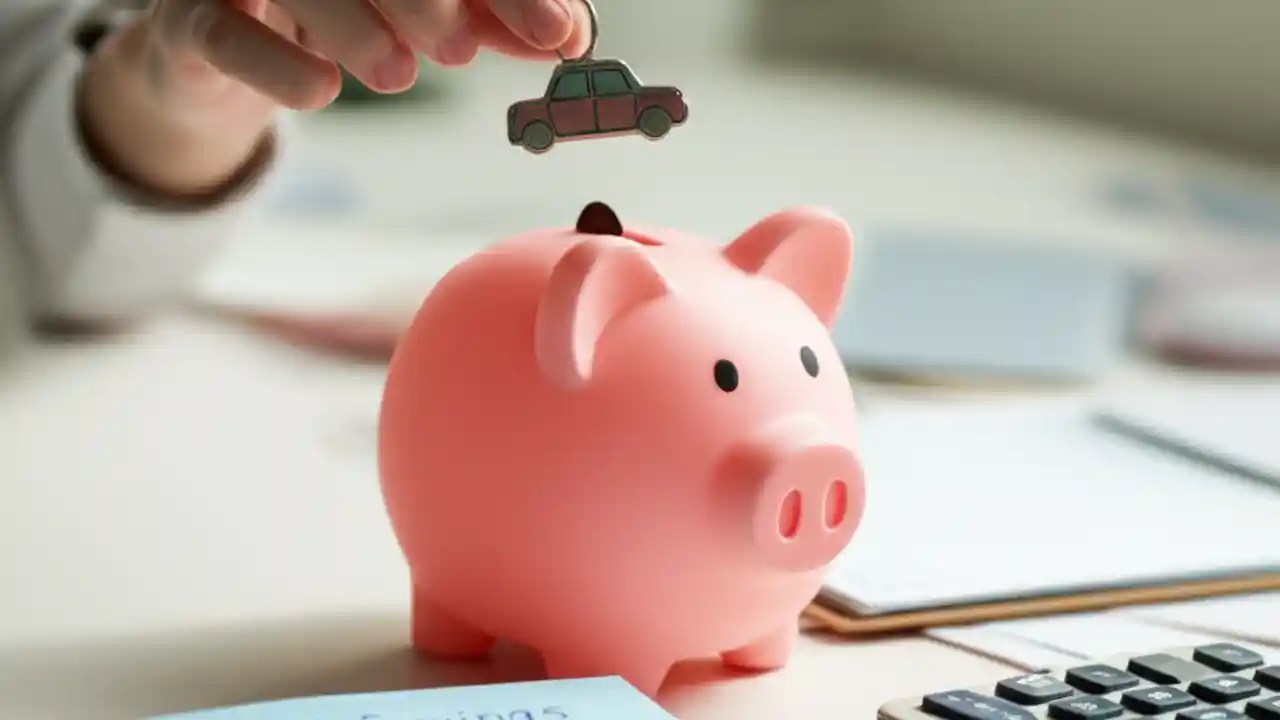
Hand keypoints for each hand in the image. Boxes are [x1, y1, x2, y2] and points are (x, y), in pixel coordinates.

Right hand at [79, 0, 591, 197]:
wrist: (220, 47)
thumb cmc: (338, 15)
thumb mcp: (425, 15)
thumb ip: (493, 19)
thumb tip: (569, 37)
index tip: (558, 33)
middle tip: (462, 48)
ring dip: (353, 22)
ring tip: (397, 74)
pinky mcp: (188, 13)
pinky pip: (221, 28)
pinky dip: (274, 61)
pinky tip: (321, 92)